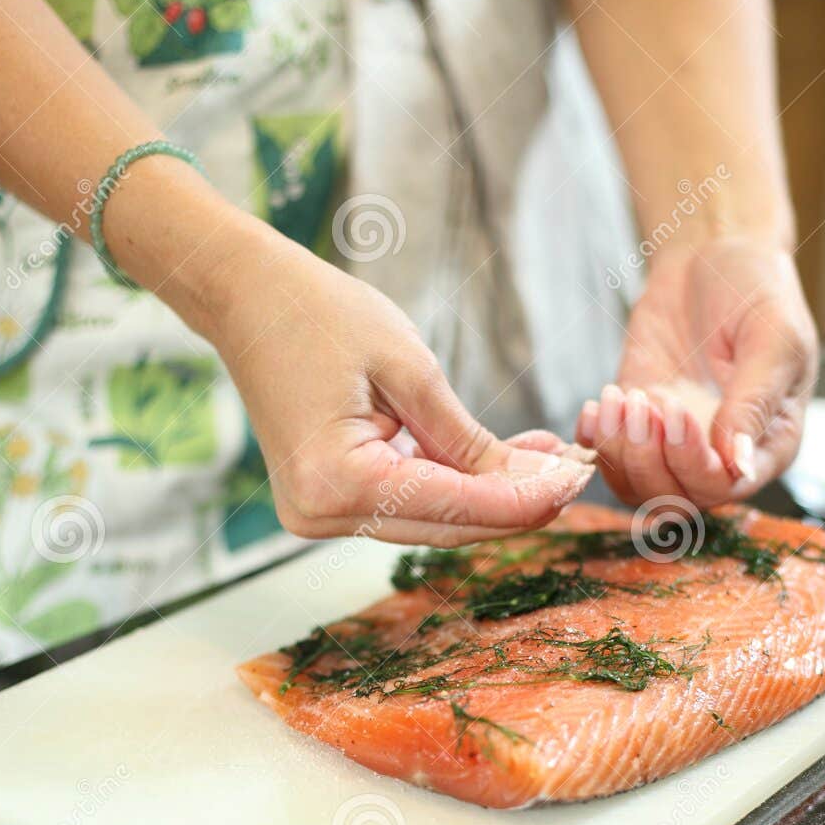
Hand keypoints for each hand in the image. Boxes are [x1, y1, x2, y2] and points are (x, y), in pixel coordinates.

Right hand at [204, 218, 594, 546]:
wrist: (246, 297)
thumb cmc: (319, 314)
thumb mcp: (409, 367)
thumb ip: (467, 439)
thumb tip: (531, 484)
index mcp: (336, 482)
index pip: (453, 505)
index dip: (524, 498)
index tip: (579, 481)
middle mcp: (322, 515)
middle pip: (446, 526)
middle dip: (517, 504)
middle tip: (577, 475)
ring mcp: (320, 516)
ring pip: (432, 520)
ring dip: (493, 497)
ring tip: (552, 463)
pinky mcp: (329, 503)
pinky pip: (409, 503)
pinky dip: (458, 485)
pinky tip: (507, 463)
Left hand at [577, 238, 817, 508]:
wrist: (711, 256)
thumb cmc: (757, 291)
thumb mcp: (773, 339)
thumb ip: (756, 403)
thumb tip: (738, 465)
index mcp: (768, 444)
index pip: (727, 487)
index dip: (694, 463)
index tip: (675, 411)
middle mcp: (721, 455)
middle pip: (679, 497)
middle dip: (651, 457)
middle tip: (644, 402)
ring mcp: (675, 445)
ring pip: (639, 488)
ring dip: (620, 452)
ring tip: (620, 398)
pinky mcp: (637, 425)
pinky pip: (610, 459)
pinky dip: (595, 443)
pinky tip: (598, 406)